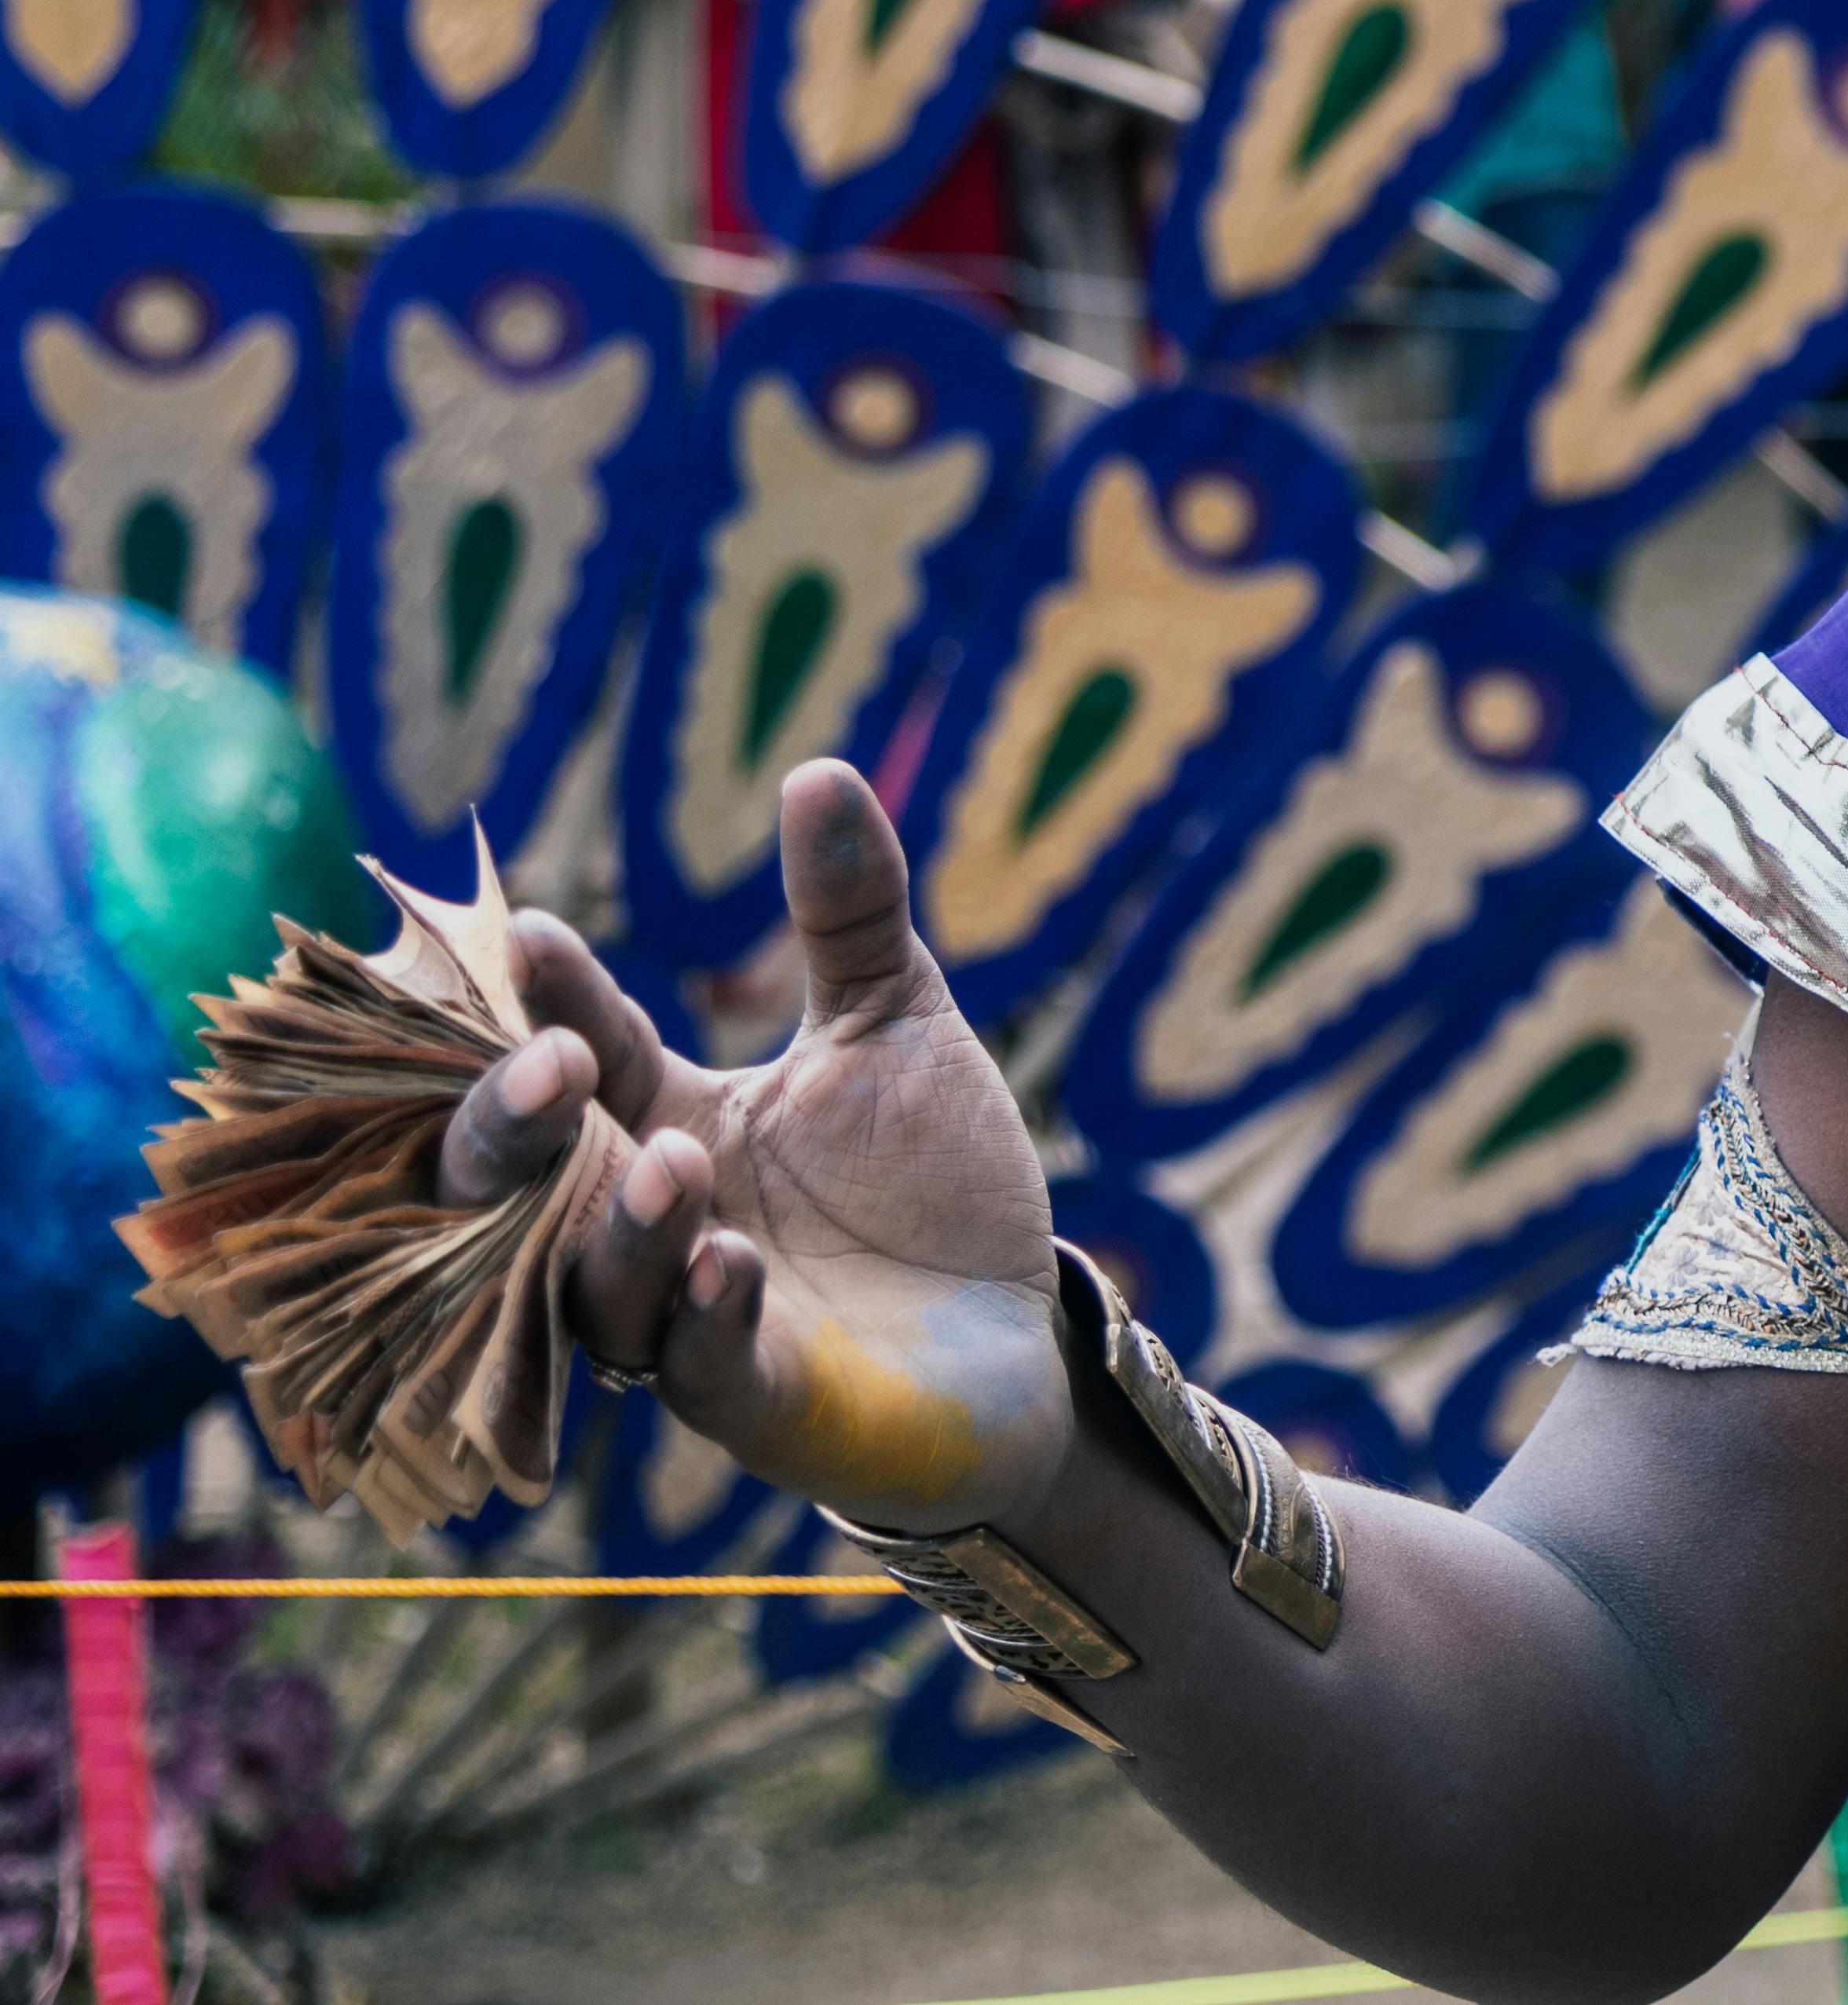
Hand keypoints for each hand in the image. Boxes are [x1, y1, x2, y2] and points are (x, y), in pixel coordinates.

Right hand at [430, 761, 1070, 1532]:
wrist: (1017, 1327)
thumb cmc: (931, 1183)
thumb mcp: (894, 1027)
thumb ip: (850, 913)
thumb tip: (819, 766)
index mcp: (663, 1122)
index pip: (576, 1055)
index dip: (546, 1006)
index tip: (530, 937)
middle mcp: (643, 1226)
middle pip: (511, 1184)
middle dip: (510, 1127)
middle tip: (554, 1065)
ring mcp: (685, 1322)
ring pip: (591, 1287)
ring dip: (623, 1228)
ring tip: (672, 1162)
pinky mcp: (754, 1400)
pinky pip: (695, 1369)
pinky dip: (702, 1319)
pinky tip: (731, 1267)